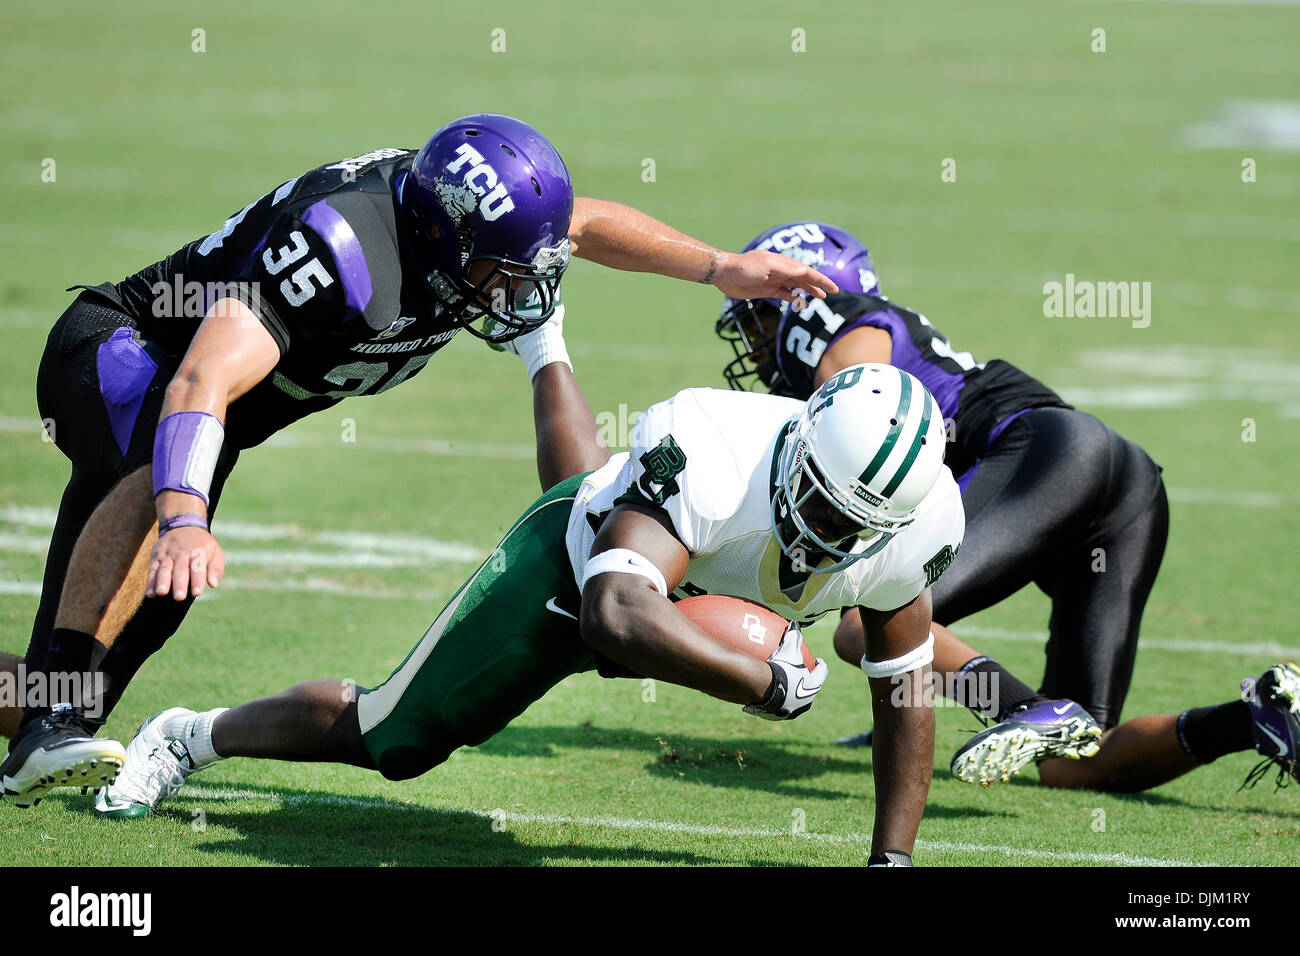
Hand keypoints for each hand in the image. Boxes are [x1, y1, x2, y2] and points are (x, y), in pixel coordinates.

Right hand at [146, 525, 224, 599]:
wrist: (183, 525)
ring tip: (161, 593)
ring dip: (162, 581)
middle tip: (179, 597)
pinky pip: (152, 569)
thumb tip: (213, 584)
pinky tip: (150, 593)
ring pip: (164, 568)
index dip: (197, 580)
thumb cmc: (203, 545)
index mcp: (199, 551)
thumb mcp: (216, 551)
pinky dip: (150, 582)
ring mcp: (168, 554)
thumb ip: (216, 568)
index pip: (198, 567)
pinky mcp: (156, 556)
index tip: (197, 593)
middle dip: (179, 583)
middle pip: (180, 569)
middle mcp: (182, 552)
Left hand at [712, 250, 838, 303]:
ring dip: (809, 291)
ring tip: (821, 297)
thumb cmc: (744, 267)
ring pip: (797, 286)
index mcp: (783, 263)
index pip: (807, 272)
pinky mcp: (767, 289)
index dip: (821, 280)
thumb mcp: (766, 266)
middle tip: (833, 293)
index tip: (833, 288)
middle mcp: (781, 271)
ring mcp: (774, 280)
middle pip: (805, 278)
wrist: (725, 273)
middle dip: (819, 285)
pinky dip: (794, 298)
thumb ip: (785, 269)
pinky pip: (784, 294)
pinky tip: (801, 302)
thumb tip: (803, 271)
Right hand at [743, 624, 828, 719]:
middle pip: (811, 690)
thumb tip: (794, 624)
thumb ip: (793, 637)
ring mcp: (793, 710)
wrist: (765, 690)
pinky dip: (776, 701)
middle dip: (808, 682)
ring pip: (796, 702)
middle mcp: (806, 701)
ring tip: (786, 688)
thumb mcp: (788, 650)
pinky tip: (768, 696)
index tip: (818, 661)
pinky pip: (778, 707)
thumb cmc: (781, 669)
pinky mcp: (779, 716)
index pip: (821, 673)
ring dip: (793, 694)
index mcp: (813, 685)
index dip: (821, 666)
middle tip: (802, 675)